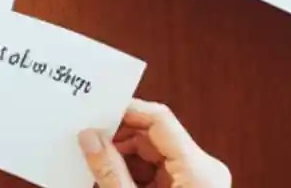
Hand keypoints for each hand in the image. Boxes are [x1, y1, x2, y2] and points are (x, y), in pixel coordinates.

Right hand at [78, 99, 229, 187]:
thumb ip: (110, 171)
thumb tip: (90, 138)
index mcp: (200, 169)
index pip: (159, 119)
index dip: (126, 110)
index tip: (96, 111)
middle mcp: (203, 169)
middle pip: (152, 136)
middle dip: (117, 140)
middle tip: (86, 141)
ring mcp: (197, 180)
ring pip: (150, 154)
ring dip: (121, 158)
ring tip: (94, 166)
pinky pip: (155, 171)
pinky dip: (131, 174)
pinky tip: (110, 179)